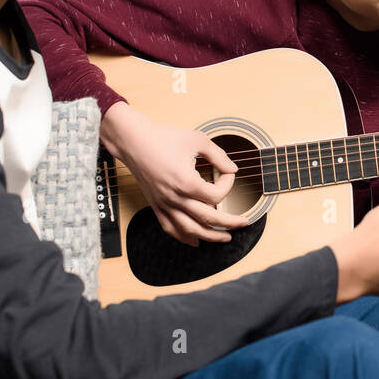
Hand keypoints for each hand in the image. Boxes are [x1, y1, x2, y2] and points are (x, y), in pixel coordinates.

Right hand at [101, 102, 247, 245]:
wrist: (133, 141)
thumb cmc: (164, 137)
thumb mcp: (197, 140)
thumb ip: (219, 156)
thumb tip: (233, 169)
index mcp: (186, 182)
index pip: (217, 195)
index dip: (228, 185)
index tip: (228, 173)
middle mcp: (175, 197)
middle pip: (208, 218)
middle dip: (230, 223)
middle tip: (244, 223)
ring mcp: (164, 204)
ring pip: (190, 230)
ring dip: (210, 236)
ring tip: (225, 238)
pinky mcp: (155, 205)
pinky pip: (170, 228)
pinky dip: (184, 237)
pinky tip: (195, 241)